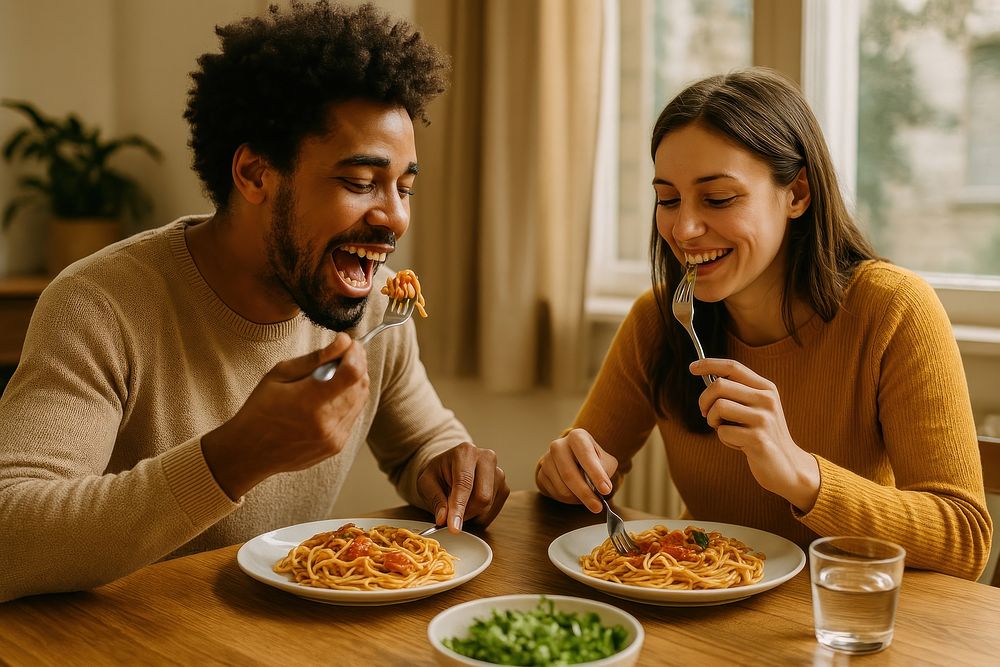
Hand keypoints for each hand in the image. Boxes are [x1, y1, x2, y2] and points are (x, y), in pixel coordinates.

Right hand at [202, 333, 370, 498]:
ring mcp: (333, 437)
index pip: (352, 373)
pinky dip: (349, 399)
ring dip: (355, 381)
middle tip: (343, 353)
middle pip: (361, 384)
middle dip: (357, 363)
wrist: (250, 452)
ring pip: (361, 398)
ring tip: (336, 373)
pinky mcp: (337, 445)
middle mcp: (326, 422)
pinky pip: (354, 414)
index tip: (350, 344)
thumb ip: (315, 358)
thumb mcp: (279, 374)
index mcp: (308, 402)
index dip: (356, 353)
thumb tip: (344, 341)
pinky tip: (332, 394)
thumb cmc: (260, 409)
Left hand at [417, 443, 508, 532]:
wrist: (451, 466)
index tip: (454, 528)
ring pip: (487, 506)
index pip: (464, 484)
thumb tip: (443, 518)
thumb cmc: (438, 473)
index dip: (459, 508)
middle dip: (465, 512)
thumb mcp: (426, 482)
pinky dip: (479, 516)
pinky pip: (493, 512)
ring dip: (470, 514)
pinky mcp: (504, 487)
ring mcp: (498, 473)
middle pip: (482, 497)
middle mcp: (486, 458)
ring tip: (459, 504)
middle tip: (450, 516)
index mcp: (465, 452)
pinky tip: (469, 505)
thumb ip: (435, 499)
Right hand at [535, 428, 617, 512]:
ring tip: (588, 498)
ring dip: (577, 498)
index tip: (606, 490)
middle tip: (598, 507)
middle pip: (569, 474)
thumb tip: (600, 489)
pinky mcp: (541, 473)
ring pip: (562, 487)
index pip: (585, 455)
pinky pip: (555, 493)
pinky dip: (568, 499)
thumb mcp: (605, 462)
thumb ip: (604, 472)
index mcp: (577, 437)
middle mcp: (558, 445)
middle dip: (585, 493)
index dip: (596, 474)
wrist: (575, 460)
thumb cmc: (593, 460)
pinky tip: (575, 494)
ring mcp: (547, 459)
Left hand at [690, 358, 819, 511]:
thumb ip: (738, 392)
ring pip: (718, 407)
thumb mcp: (756, 408)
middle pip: (719, 385)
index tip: (692, 367)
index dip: (709, 364)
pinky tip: (739, 445)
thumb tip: (707, 377)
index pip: (733, 367)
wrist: (788, 466)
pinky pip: (723, 432)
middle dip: (704, 400)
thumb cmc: (762, 434)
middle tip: (706, 413)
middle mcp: (767, 400)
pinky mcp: (758, 439)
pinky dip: (724, 439)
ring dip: (713, 421)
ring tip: (725, 429)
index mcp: (766, 388)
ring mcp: (764, 419)